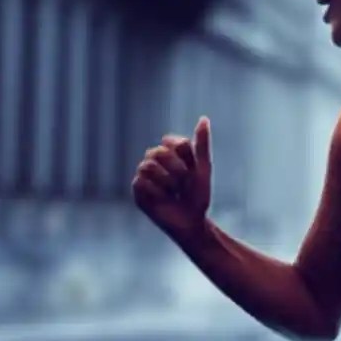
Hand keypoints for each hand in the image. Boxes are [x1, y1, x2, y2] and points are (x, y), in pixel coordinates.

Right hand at [131, 116, 213, 242]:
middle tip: (184, 185)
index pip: (173, 142)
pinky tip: (163, 200)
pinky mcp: (137, 190)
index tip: (192, 170)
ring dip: (167, 181)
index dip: (185, 157)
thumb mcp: (203, 168)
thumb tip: (204, 118)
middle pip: (159, 151)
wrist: (192, 222)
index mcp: (171, 152)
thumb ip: (201, 144)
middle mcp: (155, 160)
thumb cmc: (199, 195)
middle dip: (177, 170)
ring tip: (174, 192)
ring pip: (147, 165)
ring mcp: (144, 175)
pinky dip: (158, 193)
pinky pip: (142, 183)